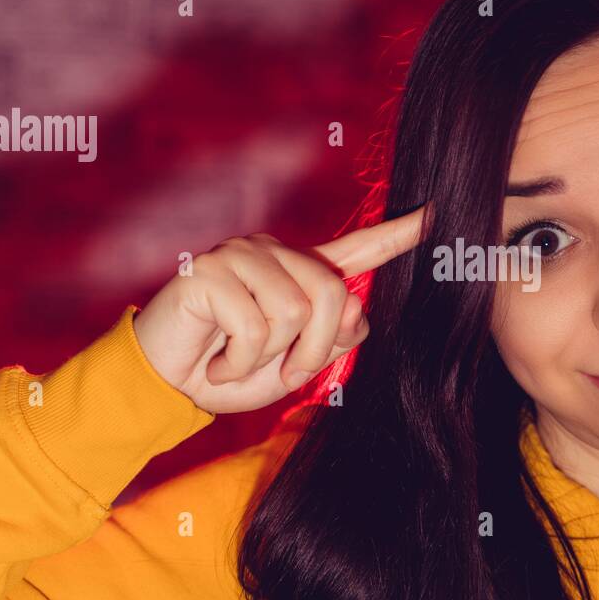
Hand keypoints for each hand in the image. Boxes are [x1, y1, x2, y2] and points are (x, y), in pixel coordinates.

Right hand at [133, 204, 429, 413]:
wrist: (164, 385)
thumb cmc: (228, 370)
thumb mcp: (290, 365)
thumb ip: (330, 340)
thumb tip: (356, 311)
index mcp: (298, 272)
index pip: (356, 250)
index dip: (397, 236)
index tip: (434, 214)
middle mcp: (274, 252)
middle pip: (332, 295)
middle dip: (314, 351)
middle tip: (283, 373)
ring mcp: (240, 255)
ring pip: (294, 312)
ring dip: (269, 358)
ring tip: (237, 361)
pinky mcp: (208, 272)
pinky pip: (254, 328)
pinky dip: (237, 362)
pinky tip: (216, 360)